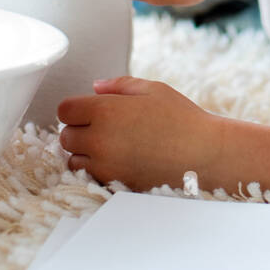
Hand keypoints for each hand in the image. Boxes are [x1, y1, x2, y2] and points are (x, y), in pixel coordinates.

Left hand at [58, 76, 223, 188]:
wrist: (205, 155)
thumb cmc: (182, 118)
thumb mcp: (154, 90)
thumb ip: (120, 85)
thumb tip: (95, 87)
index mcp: (106, 111)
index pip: (65, 109)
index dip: (76, 108)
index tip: (90, 110)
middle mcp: (100, 139)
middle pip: (65, 136)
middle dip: (79, 130)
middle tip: (103, 127)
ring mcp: (105, 166)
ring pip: (73, 159)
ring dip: (84, 152)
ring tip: (111, 145)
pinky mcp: (113, 185)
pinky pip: (88, 177)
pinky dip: (95, 169)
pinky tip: (116, 160)